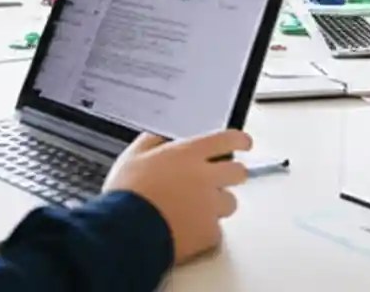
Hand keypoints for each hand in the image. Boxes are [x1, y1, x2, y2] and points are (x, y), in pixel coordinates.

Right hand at [104, 129, 252, 264]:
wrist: (125, 233)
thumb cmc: (127, 195)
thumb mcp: (133, 157)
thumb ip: (152, 142)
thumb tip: (162, 137)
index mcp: (189, 154)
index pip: (228, 139)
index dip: (240, 140)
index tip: (243, 143)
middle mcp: (205, 177)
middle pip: (238, 171)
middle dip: (233, 174)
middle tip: (221, 179)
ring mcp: (210, 206)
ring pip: (230, 202)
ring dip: (217, 204)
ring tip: (195, 209)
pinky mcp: (209, 232)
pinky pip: (216, 229)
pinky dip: (205, 230)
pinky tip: (187, 229)